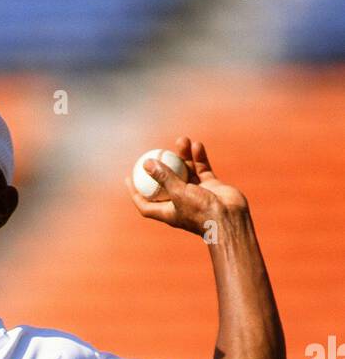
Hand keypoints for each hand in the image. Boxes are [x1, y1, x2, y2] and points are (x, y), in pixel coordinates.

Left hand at [125, 136, 248, 236]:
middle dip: (163, 165)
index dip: (135, 192)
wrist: (230, 218)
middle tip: (157, 150)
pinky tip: (196, 145)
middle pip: (166, 181)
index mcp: (168, 212)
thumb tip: (146, 163)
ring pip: (186, 171)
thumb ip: (164, 177)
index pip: (146, 203)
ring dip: (184, 156)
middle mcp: (181, 202)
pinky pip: (202, 169)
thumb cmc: (201, 211)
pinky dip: (199, 158)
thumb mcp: (178, 193)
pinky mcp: (211, 186)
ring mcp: (197, 193)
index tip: (128, 177)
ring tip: (183, 140)